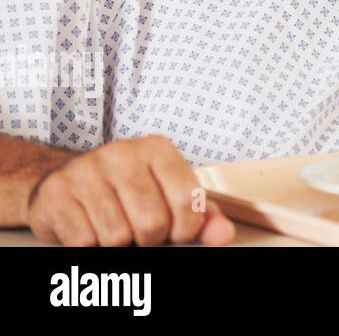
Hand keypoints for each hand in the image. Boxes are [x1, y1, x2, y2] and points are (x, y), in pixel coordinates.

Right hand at [26, 135, 235, 246]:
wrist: (67, 181)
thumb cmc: (127, 190)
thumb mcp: (169, 194)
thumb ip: (202, 214)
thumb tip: (223, 235)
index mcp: (157, 149)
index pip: (186, 199)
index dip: (185, 229)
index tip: (177, 233)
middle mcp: (122, 153)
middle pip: (152, 223)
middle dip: (150, 240)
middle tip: (141, 233)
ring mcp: (87, 171)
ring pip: (117, 236)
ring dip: (119, 245)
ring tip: (115, 228)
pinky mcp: (58, 193)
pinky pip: (84, 242)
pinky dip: (90, 246)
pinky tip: (90, 228)